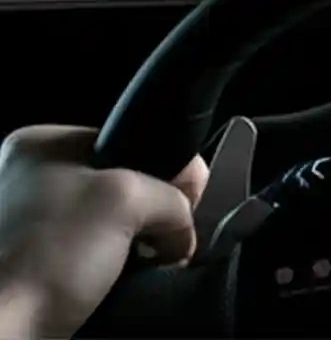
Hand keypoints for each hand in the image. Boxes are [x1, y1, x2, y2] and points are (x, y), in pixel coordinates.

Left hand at [0, 125, 207, 338]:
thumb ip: (170, 196)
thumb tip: (182, 226)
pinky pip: (99, 257)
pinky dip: (117, 269)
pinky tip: (117, 282)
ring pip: (115, 225)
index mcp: (42, 145)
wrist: (7, 334)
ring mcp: (32, 225)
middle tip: (157, 241)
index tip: (179, 204)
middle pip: (127, 185)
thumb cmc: (47, 261)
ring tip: (136, 267)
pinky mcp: (40, 265)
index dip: (166, 173)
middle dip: (151, 215)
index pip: (132, 141)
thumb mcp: (127, 200)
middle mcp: (32, 179)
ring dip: (137, 246)